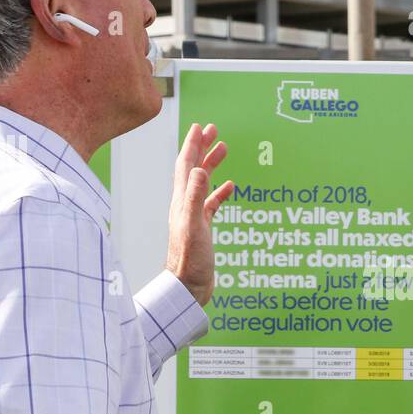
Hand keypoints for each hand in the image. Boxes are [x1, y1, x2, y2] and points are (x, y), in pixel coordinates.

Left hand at [166, 122, 232, 306]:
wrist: (187, 287)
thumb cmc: (190, 260)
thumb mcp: (194, 226)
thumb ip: (196, 198)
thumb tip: (200, 170)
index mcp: (181, 201)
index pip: (186, 165)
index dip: (192, 144)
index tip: (200, 126)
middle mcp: (184, 205)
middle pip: (193, 169)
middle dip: (202, 147)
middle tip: (213, 130)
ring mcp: (193, 216)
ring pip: (202, 183)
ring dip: (211, 164)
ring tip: (223, 149)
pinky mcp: (202, 228)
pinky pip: (211, 203)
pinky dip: (220, 192)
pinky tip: (230, 187)